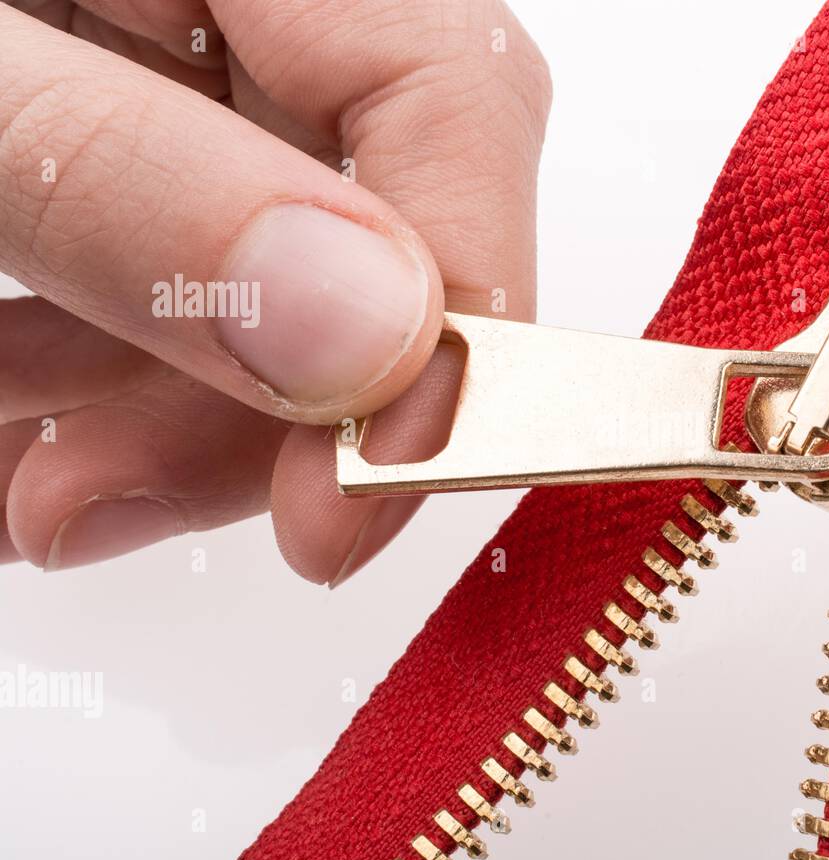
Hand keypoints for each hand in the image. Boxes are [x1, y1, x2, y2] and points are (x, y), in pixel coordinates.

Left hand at [0, 0, 548, 584]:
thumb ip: (133, 187)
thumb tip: (372, 337)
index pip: (455, 88)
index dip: (458, 307)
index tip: (361, 491)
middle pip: (376, 216)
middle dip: (269, 406)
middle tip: (122, 512)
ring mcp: (194, 52)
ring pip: (282, 273)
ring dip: (160, 410)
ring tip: (32, 487)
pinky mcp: (140, 118)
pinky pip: (187, 260)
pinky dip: (106, 367)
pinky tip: (19, 423)